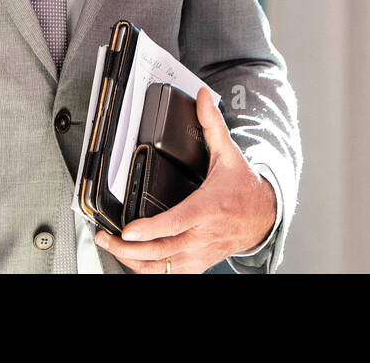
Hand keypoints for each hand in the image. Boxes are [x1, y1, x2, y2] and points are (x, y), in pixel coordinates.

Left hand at [95, 86, 276, 272]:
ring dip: (134, 262)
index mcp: (209, 207)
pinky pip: (171, 274)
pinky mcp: (199, 263)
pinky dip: (148, 271)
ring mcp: (201, 253)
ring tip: (111, 247)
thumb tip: (203, 95)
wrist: (264, 216)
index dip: (151, 229)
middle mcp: (204, 234)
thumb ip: (211, 123)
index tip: (128, 230)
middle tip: (106, 237)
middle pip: (162, 250)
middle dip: (129, 248)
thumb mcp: (228, 152)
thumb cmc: (243, 187)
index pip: (176, 222)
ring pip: (163, 268)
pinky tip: (132, 260)